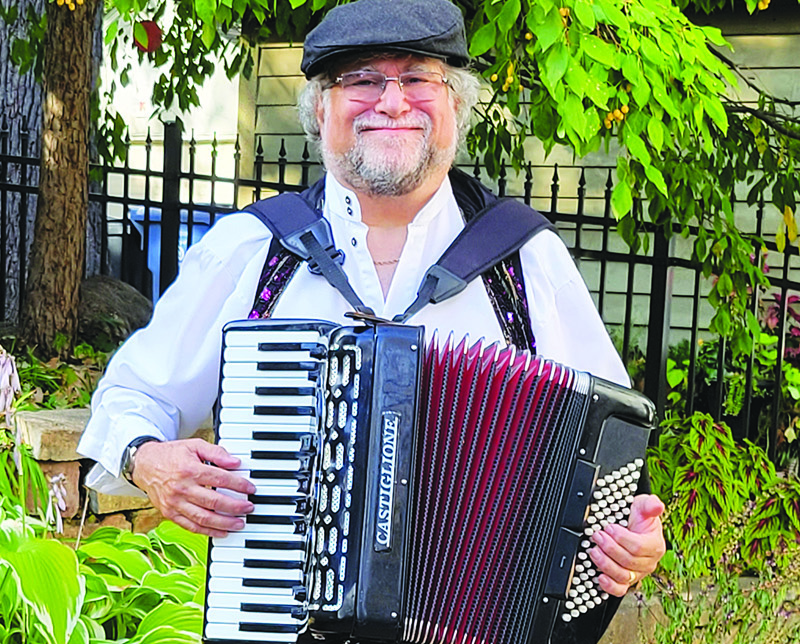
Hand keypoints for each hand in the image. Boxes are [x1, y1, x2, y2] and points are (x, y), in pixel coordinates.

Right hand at [132, 438, 255, 536]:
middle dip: (235, 507)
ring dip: (224, 523)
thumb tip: (235, 462)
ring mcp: (174, 503)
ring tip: (239, 523)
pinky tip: (221, 532)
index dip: (238, 485)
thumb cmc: (172, 455)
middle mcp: (181, 488)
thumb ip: (216, 453)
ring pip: (203, 518)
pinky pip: (190, 526)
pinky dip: (207, 531)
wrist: (145, 464)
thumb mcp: (194, 445)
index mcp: (189, 470)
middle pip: (213, 501)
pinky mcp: (169, 513)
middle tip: (249, 508)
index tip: (251, 489)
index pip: (220, 479)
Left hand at [588, 494, 665, 596]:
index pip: (639, 547)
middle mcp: (647, 563)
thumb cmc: (637, 517)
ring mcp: (636, 573)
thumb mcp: (642, 506)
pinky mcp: (625, 580)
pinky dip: (610, 586)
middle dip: (610, 548)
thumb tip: (657, 505)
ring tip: (594, 551)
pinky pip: (620, 590)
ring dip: (606, 564)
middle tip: (597, 536)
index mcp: (655, 545)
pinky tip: (600, 577)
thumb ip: (649, 505)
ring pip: (623, 576)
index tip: (609, 527)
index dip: (621, 538)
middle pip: (629, 562)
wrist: (631, 526)